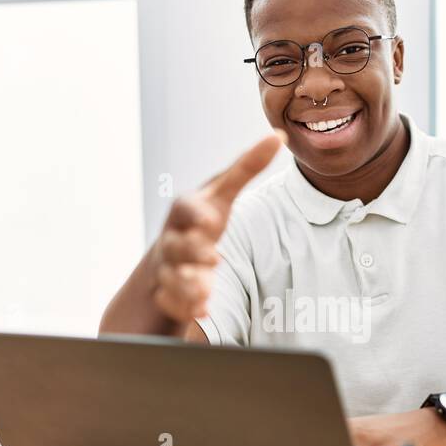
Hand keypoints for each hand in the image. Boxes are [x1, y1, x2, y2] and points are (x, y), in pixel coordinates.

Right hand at [151, 132, 283, 322]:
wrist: (173, 254)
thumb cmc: (201, 218)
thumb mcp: (223, 193)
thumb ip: (247, 167)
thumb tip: (278, 136)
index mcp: (185, 211)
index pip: (183, 209)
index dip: (196, 216)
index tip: (211, 223)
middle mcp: (172, 239)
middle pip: (174, 245)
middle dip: (191, 251)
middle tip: (213, 257)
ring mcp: (168, 266)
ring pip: (171, 276)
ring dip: (188, 283)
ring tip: (205, 288)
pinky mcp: (169, 291)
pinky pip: (172, 301)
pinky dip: (186, 306)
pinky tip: (203, 310)